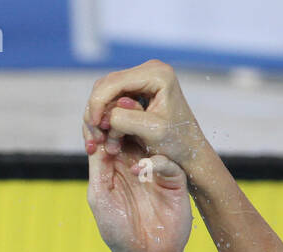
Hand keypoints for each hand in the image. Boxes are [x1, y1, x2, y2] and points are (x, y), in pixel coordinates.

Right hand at [83, 60, 210, 175]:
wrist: (189, 149)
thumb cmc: (176, 142)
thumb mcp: (152, 132)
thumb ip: (126, 120)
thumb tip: (105, 116)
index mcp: (157, 75)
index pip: (114, 82)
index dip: (98, 102)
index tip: (93, 126)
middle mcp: (149, 70)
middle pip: (106, 85)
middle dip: (96, 111)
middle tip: (95, 137)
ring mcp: (142, 79)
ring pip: (105, 93)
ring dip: (98, 117)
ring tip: (100, 141)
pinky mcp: (136, 90)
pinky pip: (111, 101)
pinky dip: (104, 119)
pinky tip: (104, 136)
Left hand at [85, 124, 190, 251]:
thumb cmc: (117, 229)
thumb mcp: (100, 195)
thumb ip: (99, 167)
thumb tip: (97, 138)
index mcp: (115, 165)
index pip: (110, 135)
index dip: (103, 124)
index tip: (96, 121)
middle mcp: (136, 162)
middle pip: (132, 131)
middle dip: (123, 120)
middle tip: (116, 116)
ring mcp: (156, 170)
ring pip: (152, 140)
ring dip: (140, 133)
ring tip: (128, 133)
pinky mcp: (174, 180)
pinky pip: (167, 161)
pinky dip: (154, 161)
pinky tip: (140, 170)